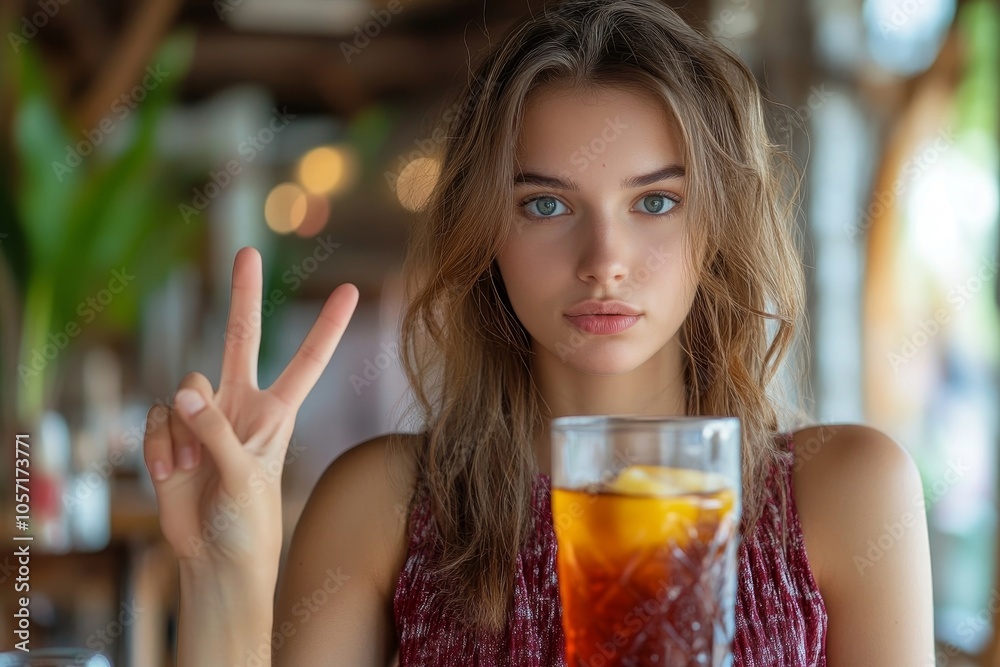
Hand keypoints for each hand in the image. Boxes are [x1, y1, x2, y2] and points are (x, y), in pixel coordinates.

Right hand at [142, 246, 358, 572]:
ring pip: (184, 388)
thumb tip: (181, 389)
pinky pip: (156, 419)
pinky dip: (159, 447)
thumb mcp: (244, 475)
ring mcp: (203, 417)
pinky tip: (172, 474)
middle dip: (243, 296)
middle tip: (247, 251)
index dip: (327, 327)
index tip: (351, 290)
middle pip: (241, 339)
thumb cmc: (248, 521)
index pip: (307, 361)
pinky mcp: (170, 434)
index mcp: (275, 413)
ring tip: (192, 470)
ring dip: (182, 431)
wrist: (213, 559)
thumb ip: (215, 429)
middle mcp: (240, 405)